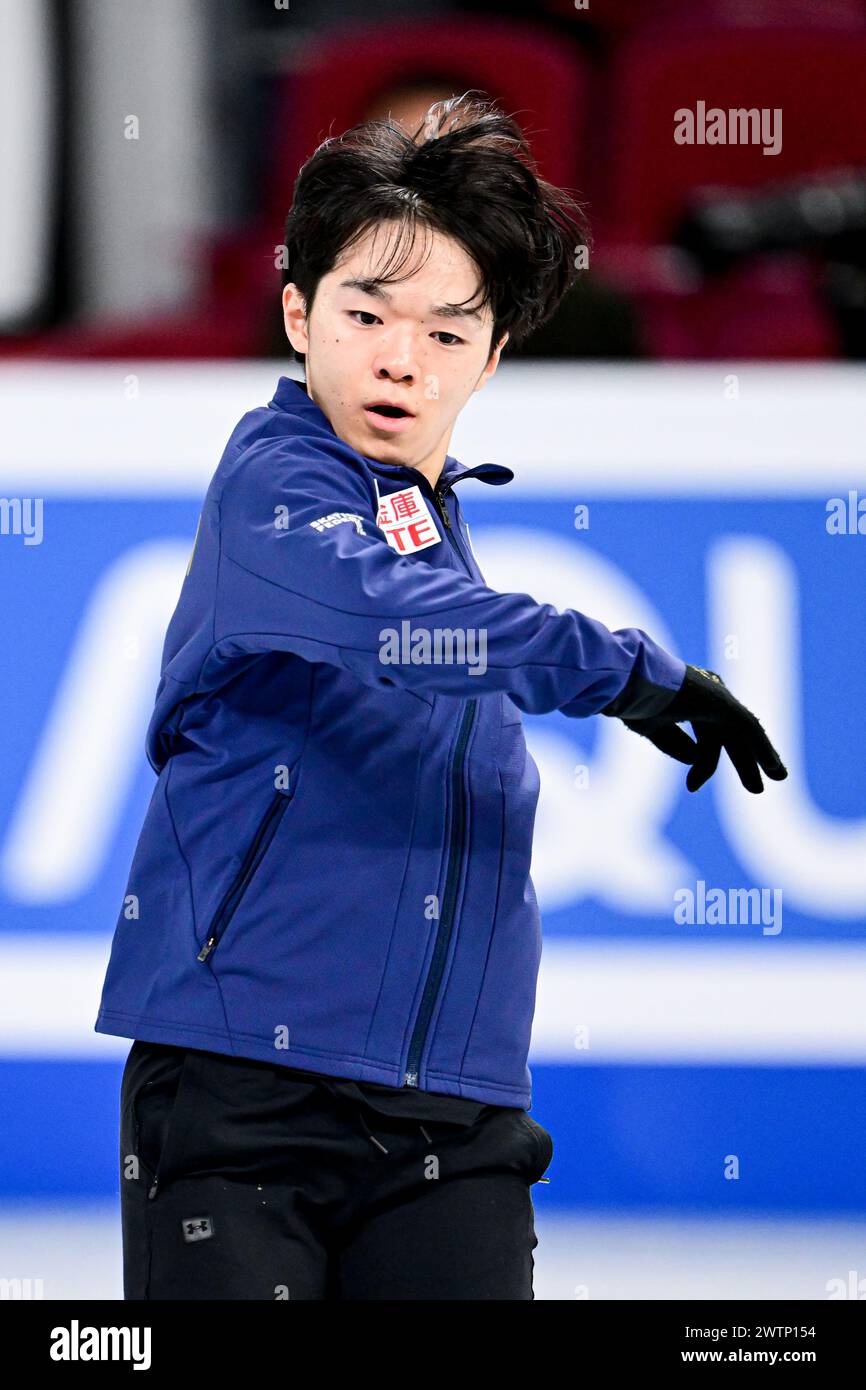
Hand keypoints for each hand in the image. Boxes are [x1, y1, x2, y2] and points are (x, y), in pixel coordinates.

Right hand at [617, 664, 787, 793]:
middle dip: (743, 760)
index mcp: (687, 696)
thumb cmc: (633, 700)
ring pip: (742, 734)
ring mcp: (716, 696)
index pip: (707, 732)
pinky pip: (749, 729)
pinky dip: (763, 749)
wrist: (630, 682)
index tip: (693, 785)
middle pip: (729, 734)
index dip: (704, 760)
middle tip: (755, 787)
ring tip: (768, 784)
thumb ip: (675, 744)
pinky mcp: (724, 703)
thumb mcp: (653, 728)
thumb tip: (695, 760)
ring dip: (754, 761)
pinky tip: (774, 768)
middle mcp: (706, 693)